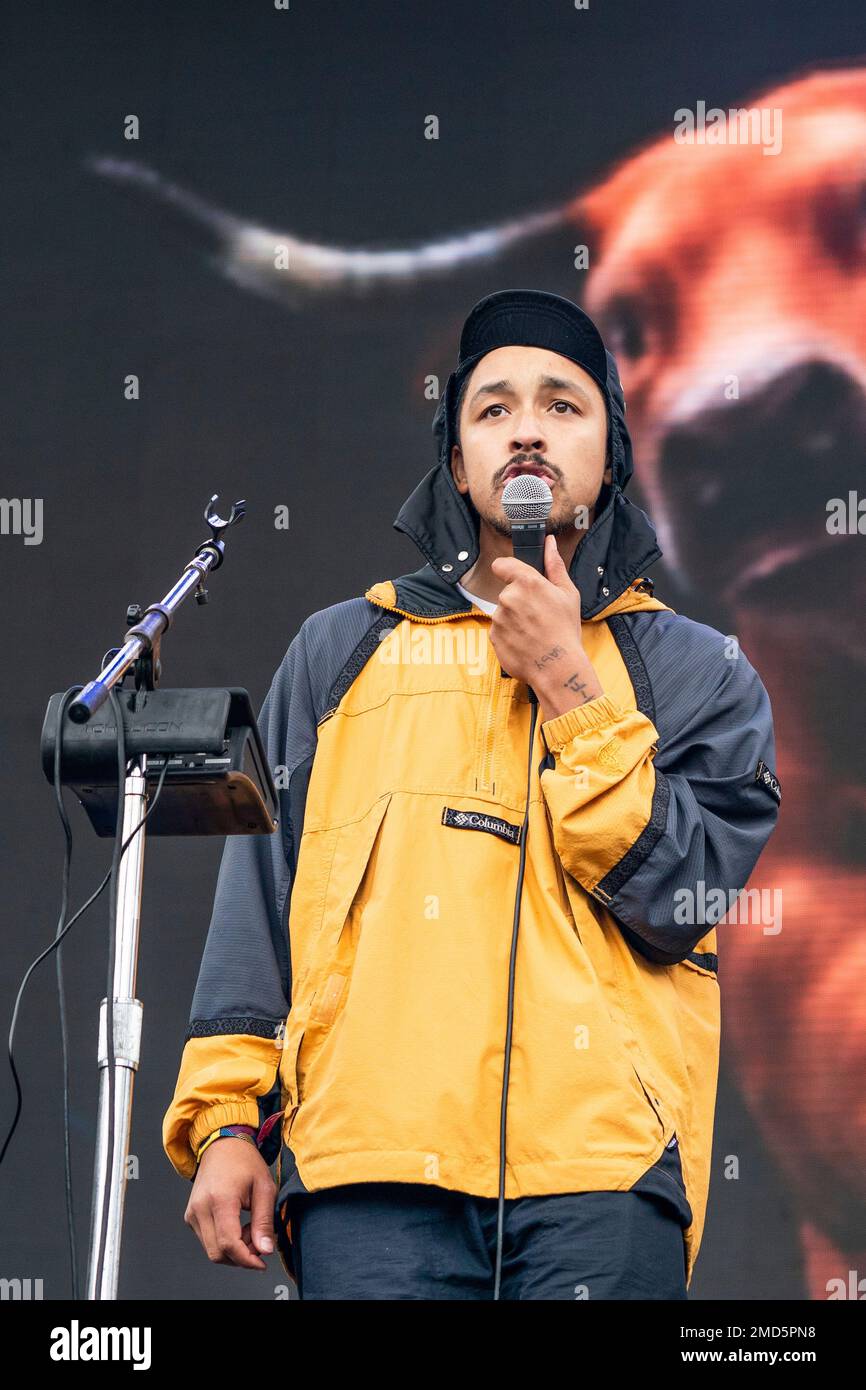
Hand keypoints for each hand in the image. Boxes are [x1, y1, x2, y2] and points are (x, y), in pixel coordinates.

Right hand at [184, 1138, 276, 1268]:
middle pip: (218, 1253)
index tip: (262, 1262)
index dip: (247, 1259)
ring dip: (233, 1250)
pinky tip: (236, 1226)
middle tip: (258, 1241)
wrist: (222, 1145)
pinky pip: (206, 1240)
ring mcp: (192, 1212)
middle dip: (241, 1256)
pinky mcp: (190, 1216)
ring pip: (211, 1250)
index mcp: (220, 1198)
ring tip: (249, 1229)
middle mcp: (201, 1207)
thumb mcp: (265, 1187)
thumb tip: (265, 1250)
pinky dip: (223, 1242)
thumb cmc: (245, 1162)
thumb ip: (264, 1221)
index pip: (228, 1243)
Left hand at [489, 535, 601, 708]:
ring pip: (503, 613)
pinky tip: (526, 642)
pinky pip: (500, 630)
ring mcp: (498, 618)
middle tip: (538, 616)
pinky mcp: (493, 636)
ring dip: (514, 619)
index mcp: (526, 582)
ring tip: (534, 632)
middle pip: (507, 592)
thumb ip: (554, 565)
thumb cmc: (565, 630)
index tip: (514, 577)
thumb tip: (549, 543)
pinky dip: (510, 635)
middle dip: (519, 601)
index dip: (508, 570)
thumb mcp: (568, 594)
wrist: (557, 667)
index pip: (502, 564)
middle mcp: (508, 597)